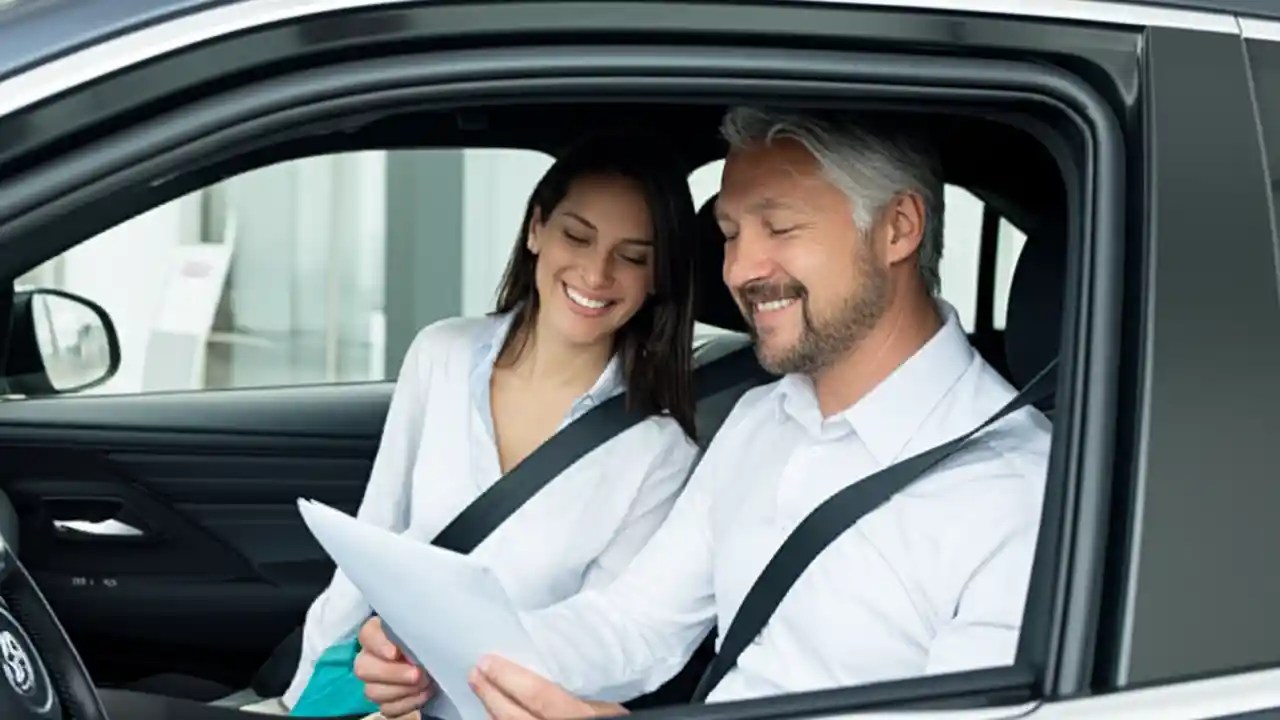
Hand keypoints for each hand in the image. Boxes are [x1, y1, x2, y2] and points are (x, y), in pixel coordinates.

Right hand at [353, 616, 434, 718]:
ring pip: (373, 692)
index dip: (378, 645)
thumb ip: (417, 629)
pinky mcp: (384, 702)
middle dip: (393, 673)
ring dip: (403, 690)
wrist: (438, 659)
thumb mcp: (426, 627)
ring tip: (425, 683)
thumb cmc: (429, 638)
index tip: (395, 653)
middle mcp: (369, 658)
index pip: (367, 634)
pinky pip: (387, 709)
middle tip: (418, 674)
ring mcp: (374, 682)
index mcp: (377, 633)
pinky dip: (407, 704)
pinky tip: (424, 694)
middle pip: (363, 668)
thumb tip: (423, 635)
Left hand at [468, 654, 626, 719]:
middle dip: (491, 695)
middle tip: (476, 672)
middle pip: (514, 719)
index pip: (540, 697)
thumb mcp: (607, 706)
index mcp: (580, 719)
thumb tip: (545, 668)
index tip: (488, 661)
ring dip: (491, 712)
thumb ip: (578, 693)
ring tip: (482, 690)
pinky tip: (495, 714)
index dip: (509, 678)